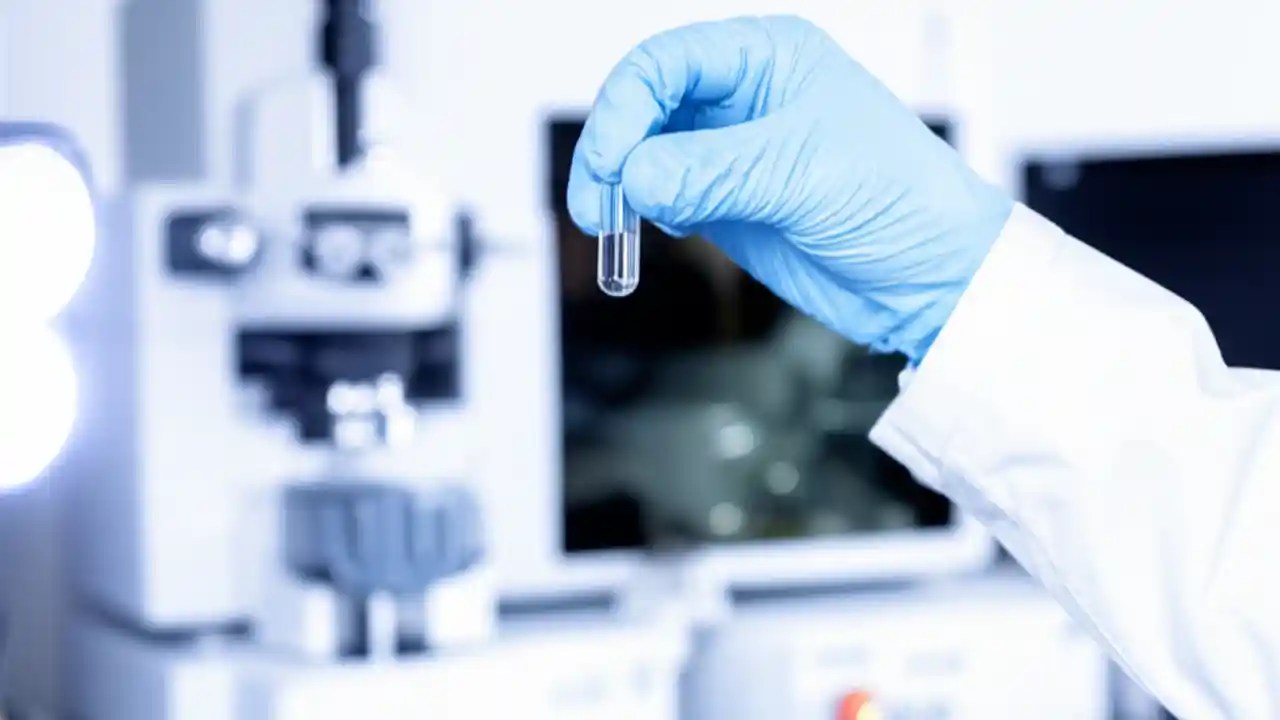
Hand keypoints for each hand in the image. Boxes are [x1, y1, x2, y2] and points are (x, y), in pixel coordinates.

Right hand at [567, 16, 1012, 362]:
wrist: (935, 279)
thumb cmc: (900, 200)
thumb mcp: (799, 173)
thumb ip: (709, 171)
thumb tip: (634, 176)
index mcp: (767, 57)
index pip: (664, 63)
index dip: (625, 110)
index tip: (613, 166)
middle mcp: (744, 97)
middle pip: (644, 107)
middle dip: (613, 153)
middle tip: (599, 207)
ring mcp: (733, 152)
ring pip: (647, 154)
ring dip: (622, 187)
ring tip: (614, 227)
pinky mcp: (729, 202)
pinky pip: (665, 196)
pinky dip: (646, 213)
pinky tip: (656, 230)